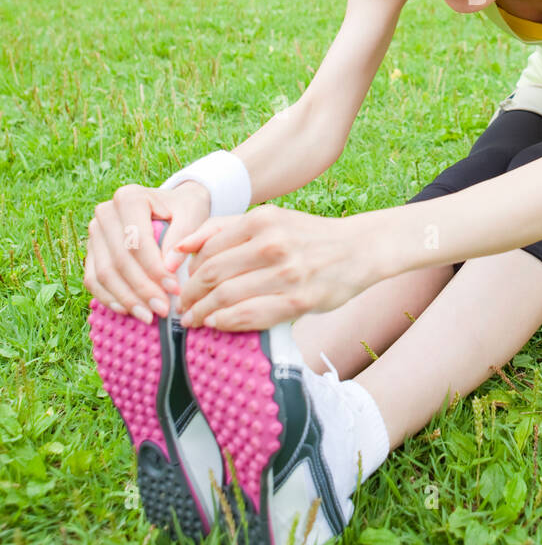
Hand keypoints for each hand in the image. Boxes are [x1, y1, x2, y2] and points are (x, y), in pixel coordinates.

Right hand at [83, 180, 211, 321]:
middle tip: (163, 309)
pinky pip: (93, 280)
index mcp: (129, 198)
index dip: (154, 269)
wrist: (172, 206)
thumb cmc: (184, 209)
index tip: (174, 289)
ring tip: (149, 316)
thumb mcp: (192, 214)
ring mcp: (94, 233)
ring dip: (126, 299)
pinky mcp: (91, 251)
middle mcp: (106, 213)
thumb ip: (183, 236)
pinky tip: (129, 311)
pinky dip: (109, 298)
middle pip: (119, 260)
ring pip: (104, 273)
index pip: (137, 241)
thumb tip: (169, 267)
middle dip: (142, 289)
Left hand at [173, 204, 371, 330]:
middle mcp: (272, 243)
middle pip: (212, 274)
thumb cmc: (307, 237)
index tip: (181, 285)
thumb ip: (224, 228)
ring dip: (203, 312)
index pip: (207, 248)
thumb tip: (180, 247)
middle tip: (182, 308)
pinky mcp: (298, 300)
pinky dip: (227, 322)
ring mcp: (287, 273)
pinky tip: (217, 324)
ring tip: (194, 320)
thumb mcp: (270, 220)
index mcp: (262, 220)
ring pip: (227, 297)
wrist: (358, 249)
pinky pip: (251, 315)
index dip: (188, 272)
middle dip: (190, 295)